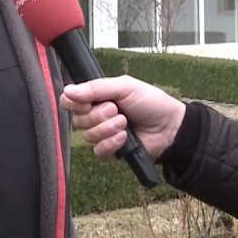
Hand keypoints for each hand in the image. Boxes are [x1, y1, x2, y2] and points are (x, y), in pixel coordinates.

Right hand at [61, 76, 185, 160]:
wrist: (169, 126)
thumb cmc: (150, 102)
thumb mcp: (124, 86)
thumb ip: (96, 88)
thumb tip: (68, 91)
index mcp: (97, 98)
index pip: (70, 101)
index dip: (74, 103)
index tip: (86, 102)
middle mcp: (96, 116)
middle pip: (78, 120)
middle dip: (98, 115)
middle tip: (116, 109)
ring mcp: (102, 134)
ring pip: (88, 136)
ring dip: (108, 128)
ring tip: (125, 123)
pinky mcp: (110, 151)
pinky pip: (98, 151)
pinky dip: (111, 143)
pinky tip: (124, 138)